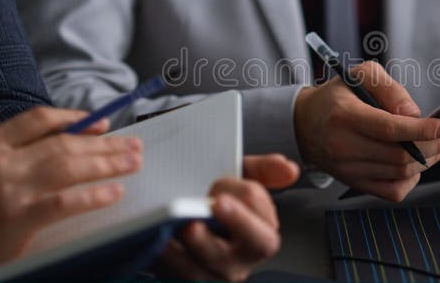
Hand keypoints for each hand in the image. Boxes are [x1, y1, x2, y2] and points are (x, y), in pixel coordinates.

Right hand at [0, 107, 142, 281]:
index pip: (39, 119)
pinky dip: (93, 195)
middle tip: (134, 145)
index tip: (104, 124)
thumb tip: (76, 136)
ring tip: (132, 163)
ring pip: (69, 167)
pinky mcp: (18, 220)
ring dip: (108, 164)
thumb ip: (19, 148)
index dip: (76, 118)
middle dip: (105, 144)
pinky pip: (65, 202)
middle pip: (64, 144)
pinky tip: (114, 192)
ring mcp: (9, 191)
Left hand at [157, 154, 298, 281]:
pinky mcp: (179, 277)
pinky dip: (159, 258)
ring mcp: (206, 274)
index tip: (220, 198)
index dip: (242, 217)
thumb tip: (288, 168)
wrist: (191, 209)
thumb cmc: (221, 197)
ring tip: (165, 230)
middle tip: (193, 222)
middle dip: (209, 242)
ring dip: (177, 252)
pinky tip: (151, 239)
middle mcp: (235, 263)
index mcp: (258, 240)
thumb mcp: (244, 177)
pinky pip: (167, 274)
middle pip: (228, 261)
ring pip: (193, 272)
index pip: (261, 237)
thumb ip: (265, 170)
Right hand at [294, 61, 439, 200]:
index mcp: (345, 116)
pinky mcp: (353, 182)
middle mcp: (344, 146)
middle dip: (434, 146)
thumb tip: (413, 115)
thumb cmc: (335, 96)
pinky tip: (416, 164)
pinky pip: (391, 191)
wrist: (304, 124)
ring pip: (400, 173)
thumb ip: (388, 87)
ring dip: (429, 161)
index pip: (389, 129)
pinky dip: (411, 179)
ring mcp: (348, 169)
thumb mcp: (358, 74)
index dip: (422, 131)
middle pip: (400, 156)